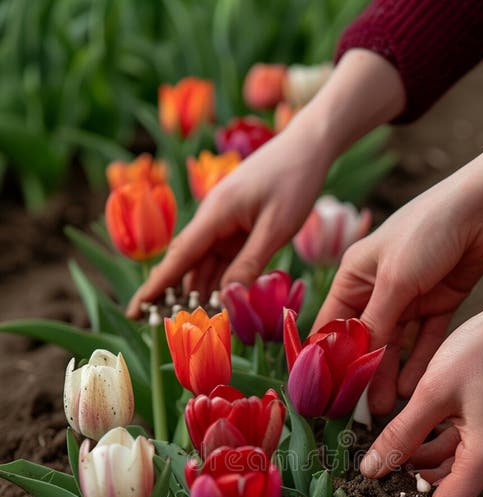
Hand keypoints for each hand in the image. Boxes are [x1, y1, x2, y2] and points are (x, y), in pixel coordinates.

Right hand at [126, 127, 329, 316]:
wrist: (308, 146)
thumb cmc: (295, 181)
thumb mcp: (276, 227)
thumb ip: (249, 263)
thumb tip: (226, 298)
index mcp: (215, 214)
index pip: (178, 258)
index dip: (156, 286)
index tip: (134, 309)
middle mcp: (212, 219)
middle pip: (184, 263)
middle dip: (167, 294)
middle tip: (150, 324)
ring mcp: (224, 222)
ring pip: (203, 263)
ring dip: (194, 291)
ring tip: (184, 323)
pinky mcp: (237, 226)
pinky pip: (221, 258)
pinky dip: (216, 280)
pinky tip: (213, 302)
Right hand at [313, 179, 482, 412]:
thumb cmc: (428, 231)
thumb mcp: (394, 280)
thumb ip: (375, 323)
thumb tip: (356, 362)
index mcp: (355, 274)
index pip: (332, 322)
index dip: (326, 355)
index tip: (323, 388)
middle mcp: (378, 287)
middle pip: (364, 338)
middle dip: (362, 372)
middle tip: (357, 407)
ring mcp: (410, 296)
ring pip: (395, 343)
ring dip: (390, 372)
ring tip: (385, 405)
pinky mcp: (439, 301)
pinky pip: (425, 339)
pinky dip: (419, 360)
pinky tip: (413, 386)